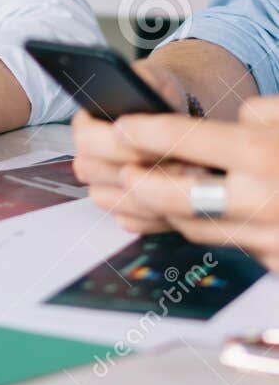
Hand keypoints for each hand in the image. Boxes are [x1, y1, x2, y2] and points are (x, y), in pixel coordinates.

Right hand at [71, 59, 187, 233]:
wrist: (176, 116)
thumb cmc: (160, 97)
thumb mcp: (154, 78)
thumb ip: (142, 79)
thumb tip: (138, 89)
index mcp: (86, 124)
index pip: (85, 140)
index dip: (119, 145)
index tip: (153, 144)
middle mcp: (89, 158)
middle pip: (97, 174)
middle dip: (140, 170)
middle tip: (179, 163)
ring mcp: (104, 187)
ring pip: (114, 201)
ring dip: (152, 194)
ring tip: (188, 178)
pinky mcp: (124, 211)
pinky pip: (131, 222)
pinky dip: (158, 215)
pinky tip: (184, 199)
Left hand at [76, 96, 278, 270]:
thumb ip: (257, 118)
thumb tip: (227, 127)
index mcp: (263, 154)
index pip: (187, 140)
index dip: (147, 133)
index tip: (122, 127)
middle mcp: (263, 200)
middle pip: (176, 196)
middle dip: (139, 184)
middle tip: (121, 170)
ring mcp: (270, 239)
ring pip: (195, 227)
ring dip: (166, 212)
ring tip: (142, 193)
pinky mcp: (277, 265)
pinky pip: (228, 246)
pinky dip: (207, 231)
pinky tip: (190, 217)